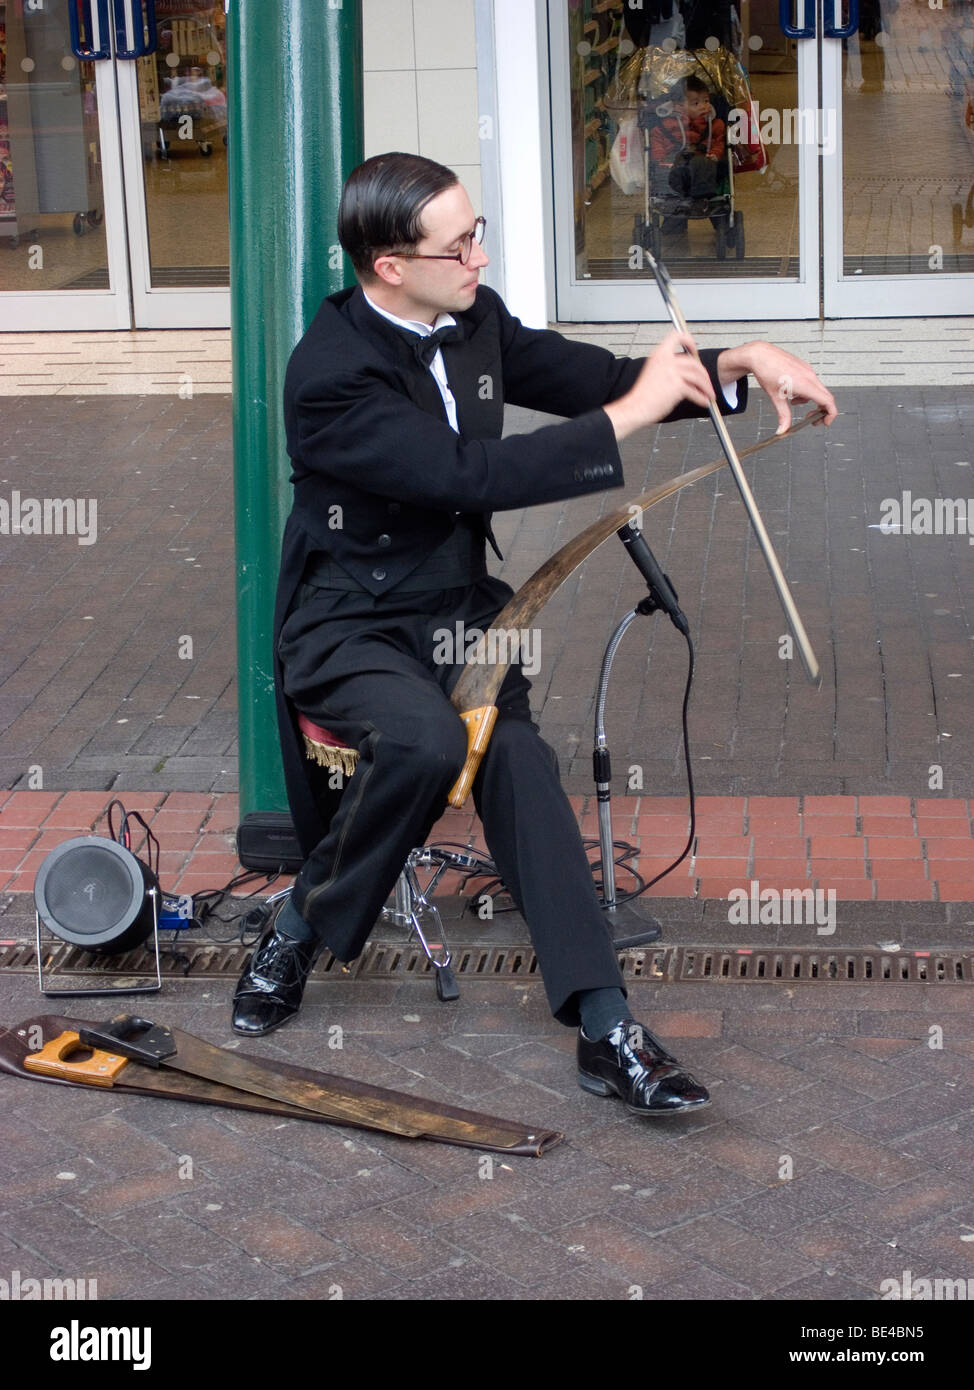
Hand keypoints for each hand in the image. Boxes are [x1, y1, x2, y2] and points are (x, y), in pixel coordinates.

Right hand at [604, 330, 715, 440]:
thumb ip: (667, 367)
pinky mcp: (677, 386)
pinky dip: (701, 397)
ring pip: (698, 376)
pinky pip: (695, 391)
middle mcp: (666, 360)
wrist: (635, 408)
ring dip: (706, 387)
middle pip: (694, 362)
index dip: (689, 341)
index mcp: (659, 354)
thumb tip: (684, 371)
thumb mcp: (653, 372)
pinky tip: (703, 401)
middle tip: (706, 383)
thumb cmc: (642, 395)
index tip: (694, 349)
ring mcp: (672, 372)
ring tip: (708, 394)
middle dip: (704, 375)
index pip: (677, 336)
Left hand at [717, 341, 837, 433]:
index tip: (825, 423)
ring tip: (794, 402)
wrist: (760, 355)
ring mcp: (808, 371)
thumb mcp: (775, 398)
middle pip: (826, 397)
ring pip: (818, 390)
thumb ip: (783, 415)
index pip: (827, 401)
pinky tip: (792, 392)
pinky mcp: (804, 368)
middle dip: (821, 410)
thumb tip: (783, 430)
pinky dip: (806, 392)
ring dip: (810, 401)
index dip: (830, 414)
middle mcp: (810, 376)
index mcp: (805, 384)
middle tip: (811, 419)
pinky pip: (811, 383)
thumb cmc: (767, 371)